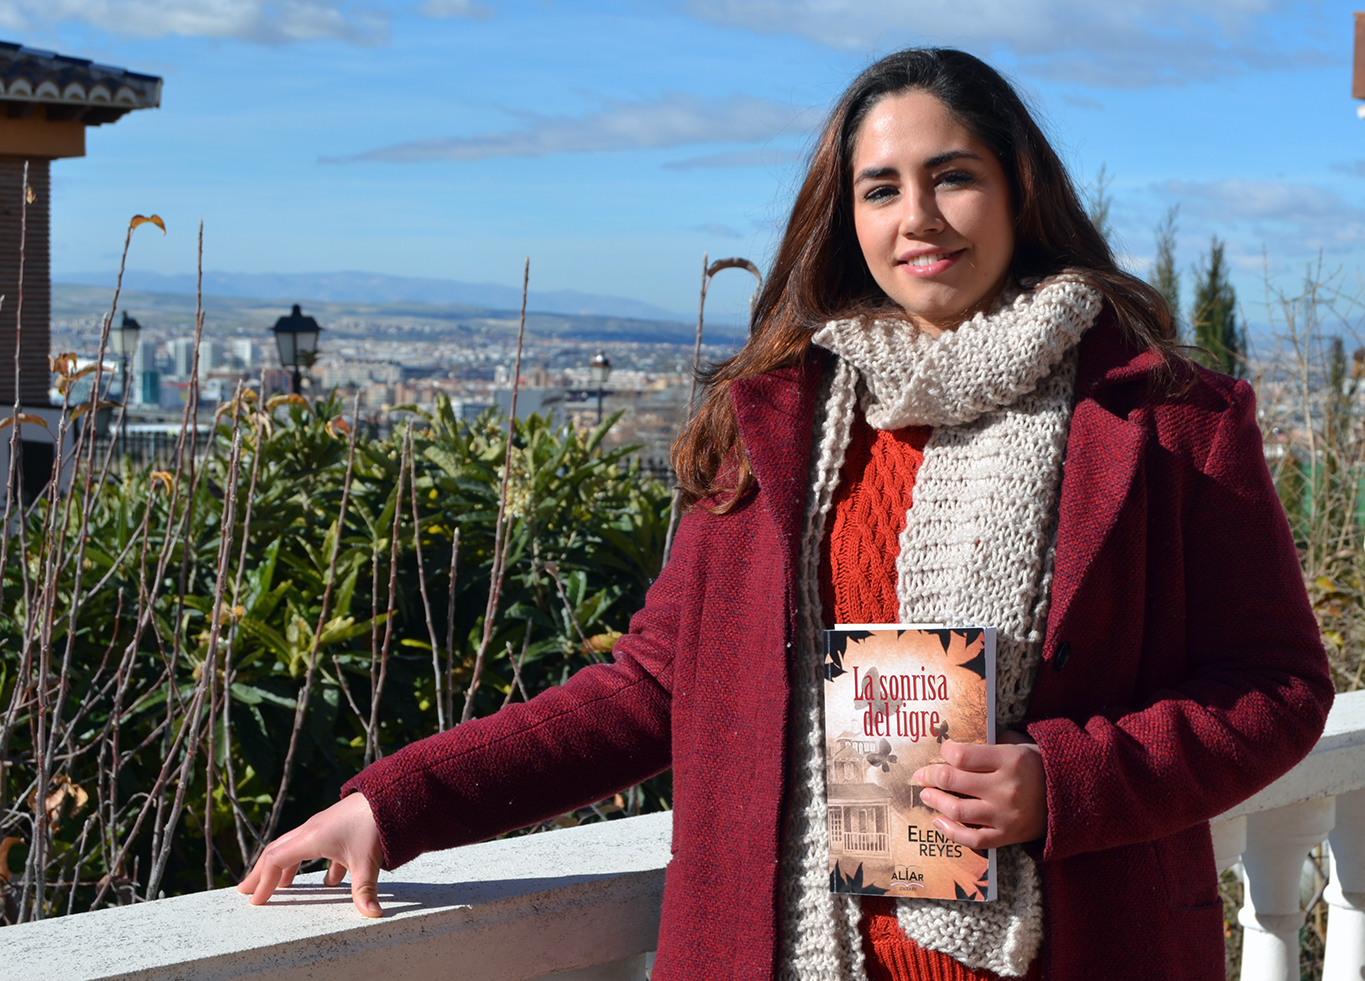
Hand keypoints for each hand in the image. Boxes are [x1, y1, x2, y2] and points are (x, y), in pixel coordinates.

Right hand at [238, 792, 384, 916]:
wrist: (391, 793)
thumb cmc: (375, 824)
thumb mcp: (367, 861)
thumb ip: (365, 891)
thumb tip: (372, 915)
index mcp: (311, 838)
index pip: (275, 860)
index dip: (263, 881)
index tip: (255, 900)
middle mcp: (312, 830)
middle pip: (278, 851)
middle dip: (262, 872)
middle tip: (246, 891)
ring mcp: (324, 826)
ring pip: (296, 847)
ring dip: (286, 867)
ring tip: (281, 887)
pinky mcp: (338, 826)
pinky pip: (318, 846)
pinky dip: (315, 863)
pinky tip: (329, 882)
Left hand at [913, 732, 1046, 849]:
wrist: (1072, 798)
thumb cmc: (1040, 767)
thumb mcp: (1021, 746)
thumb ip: (992, 744)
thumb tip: (958, 748)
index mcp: (1009, 760)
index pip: (961, 755)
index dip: (945, 752)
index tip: (942, 752)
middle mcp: (1005, 788)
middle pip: (953, 781)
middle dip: (930, 775)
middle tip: (922, 775)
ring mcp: (1005, 815)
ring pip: (957, 810)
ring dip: (935, 801)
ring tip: (927, 795)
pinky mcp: (1007, 836)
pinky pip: (972, 838)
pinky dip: (950, 832)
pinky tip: (939, 821)